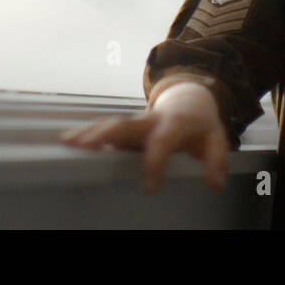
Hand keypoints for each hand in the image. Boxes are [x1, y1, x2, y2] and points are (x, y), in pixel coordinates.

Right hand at [58, 82, 229, 193]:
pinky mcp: (127, 124)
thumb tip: (215, 185)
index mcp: (174, 123)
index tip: (149, 187)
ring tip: (69, 141)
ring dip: (90, 132)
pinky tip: (68, 139)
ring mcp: (136, 120)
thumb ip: (216, 161)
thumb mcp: (216, 139)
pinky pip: (105, 126)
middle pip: (126, 125)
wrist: (189, 97)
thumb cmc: (200, 124)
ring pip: (110, 124)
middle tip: (87, 146)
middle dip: (107, 135)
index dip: (155, 163)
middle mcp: (151, 119)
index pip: (162, 142)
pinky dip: (86, 131)